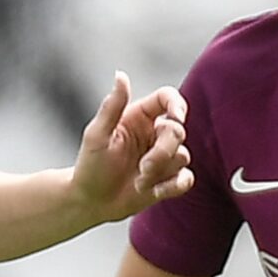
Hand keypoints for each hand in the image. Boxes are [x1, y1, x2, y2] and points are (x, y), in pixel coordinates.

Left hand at [69, 72, 192, 222]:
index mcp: (139, 117)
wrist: (91, 201)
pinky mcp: (169, 179)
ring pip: (183, 156)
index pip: (167, 98)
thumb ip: (112, 106)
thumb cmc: (90, 165)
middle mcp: (154, 133)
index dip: (177, 104)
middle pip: (178, 132)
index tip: (176, 117)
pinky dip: (172, 186)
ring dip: (161, 172)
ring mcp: (164, 157)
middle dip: (163, 152)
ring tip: (138, 182)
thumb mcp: (97, 135)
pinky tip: (153, 192)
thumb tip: (121, 75)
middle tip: (143, 168)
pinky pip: (187, 179)